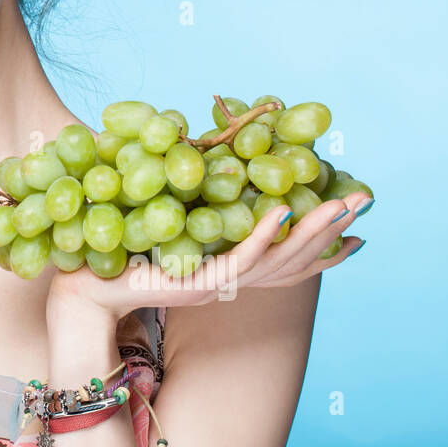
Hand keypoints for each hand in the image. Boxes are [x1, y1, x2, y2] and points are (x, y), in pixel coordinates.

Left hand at [48, 192, 371, 322]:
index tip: (350, 217)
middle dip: (330, 229)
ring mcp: (217, 285)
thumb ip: (187, 200)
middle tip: (364, 200)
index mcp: (224, 268)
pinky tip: (282, 212)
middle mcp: (228, 280)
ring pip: (276, 259)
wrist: (83, 287)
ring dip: (311, 230)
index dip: (319, 240)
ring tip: (341, 203)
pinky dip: (262, 236)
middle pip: (293, 260)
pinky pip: (239, 260)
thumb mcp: (161, 220)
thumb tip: (197, 158)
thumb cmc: (116, 254)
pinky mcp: (198, 285)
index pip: (283, 257)